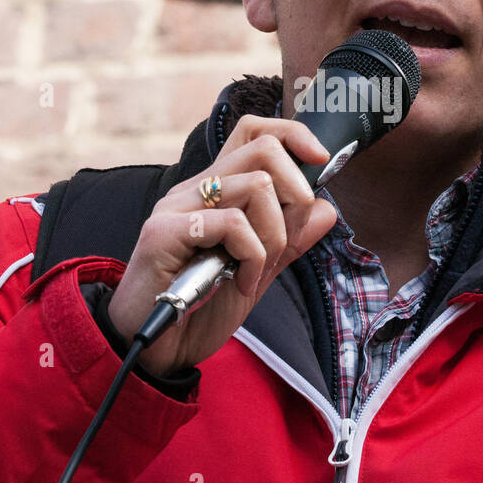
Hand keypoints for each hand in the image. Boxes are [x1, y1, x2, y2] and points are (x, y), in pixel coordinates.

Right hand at [107, 115, 339, 376]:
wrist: (156, 351)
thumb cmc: (198, 309)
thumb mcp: (257, 271)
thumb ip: (289, 240)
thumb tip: (326, 209)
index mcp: (216, 191)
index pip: (254, 131)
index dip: (293, 134)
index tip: (321, 159)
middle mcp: (195, 189)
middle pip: (262, 147)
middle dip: (296, 192)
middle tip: (287, 237)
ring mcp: (177, 207)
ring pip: (257, 185)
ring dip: (274, 236)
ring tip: (256, 271)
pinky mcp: (164, 232)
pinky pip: (233, 225)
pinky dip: (252, 257)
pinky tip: (239, 284)